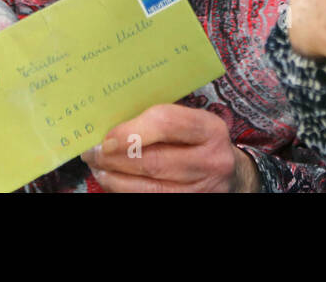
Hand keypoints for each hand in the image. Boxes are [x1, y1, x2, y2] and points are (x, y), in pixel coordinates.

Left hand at [81, 104, 257, 191]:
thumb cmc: (202, 142)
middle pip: (153, 161)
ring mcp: (201, 190)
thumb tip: (113, 121)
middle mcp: (210, 162)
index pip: (167, 124)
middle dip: (114, 158)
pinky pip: (150, 200)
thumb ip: (162, 120)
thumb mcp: (194, 123)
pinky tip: (112, 181)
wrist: (234, 177)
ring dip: (114, 179)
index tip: (106, 136)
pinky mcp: (190, 205)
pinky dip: (125, 191)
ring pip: (149, 188)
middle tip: (91, 152)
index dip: (131, 131)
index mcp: (210, 130)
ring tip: (97, 167)